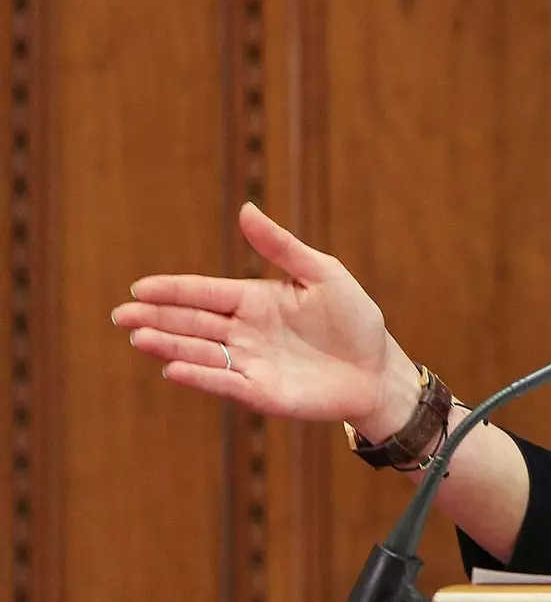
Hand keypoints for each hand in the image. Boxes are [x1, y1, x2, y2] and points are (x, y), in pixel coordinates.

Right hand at [111, 202, 417, 433]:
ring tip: (139, 337)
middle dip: (157, 318)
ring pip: (201, 352)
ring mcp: (250, 363)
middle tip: (121, 314)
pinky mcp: (260, 393)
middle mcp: (245, 332)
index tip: (140, 287)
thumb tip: (246, 208)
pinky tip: (173, 367)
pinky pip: (224, 382)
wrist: (377, 368)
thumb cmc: (354, 319)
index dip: (173, 290)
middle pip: (193, 322)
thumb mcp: (322, 273)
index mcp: (256, 299)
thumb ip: (282, 246)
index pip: (206, 292)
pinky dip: (200, 375)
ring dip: (170, 345)